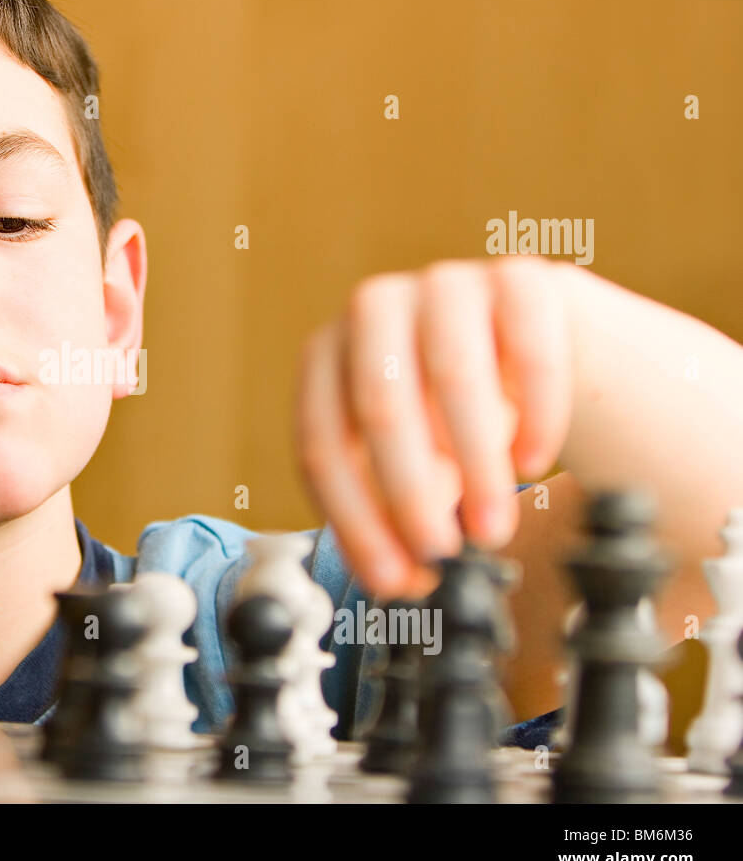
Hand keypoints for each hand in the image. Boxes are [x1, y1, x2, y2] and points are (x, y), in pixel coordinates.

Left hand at [294, 255, 573, 596]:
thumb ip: (395, 514)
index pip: (321, 440)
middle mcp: (375, 309)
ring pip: (452, 373)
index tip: (390, 578)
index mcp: (326, 355)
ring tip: (491, 527)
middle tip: (440, 553)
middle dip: (409, 492)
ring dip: (474, 463)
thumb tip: (398, 582)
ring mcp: (446, 284)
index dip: (352, 516)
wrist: (538, 345)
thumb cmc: (454, 415)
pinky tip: (535, 462)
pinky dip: (533, 412)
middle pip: (379, 403)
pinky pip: (527, 346)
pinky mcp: (521, 279)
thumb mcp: (412, 464)